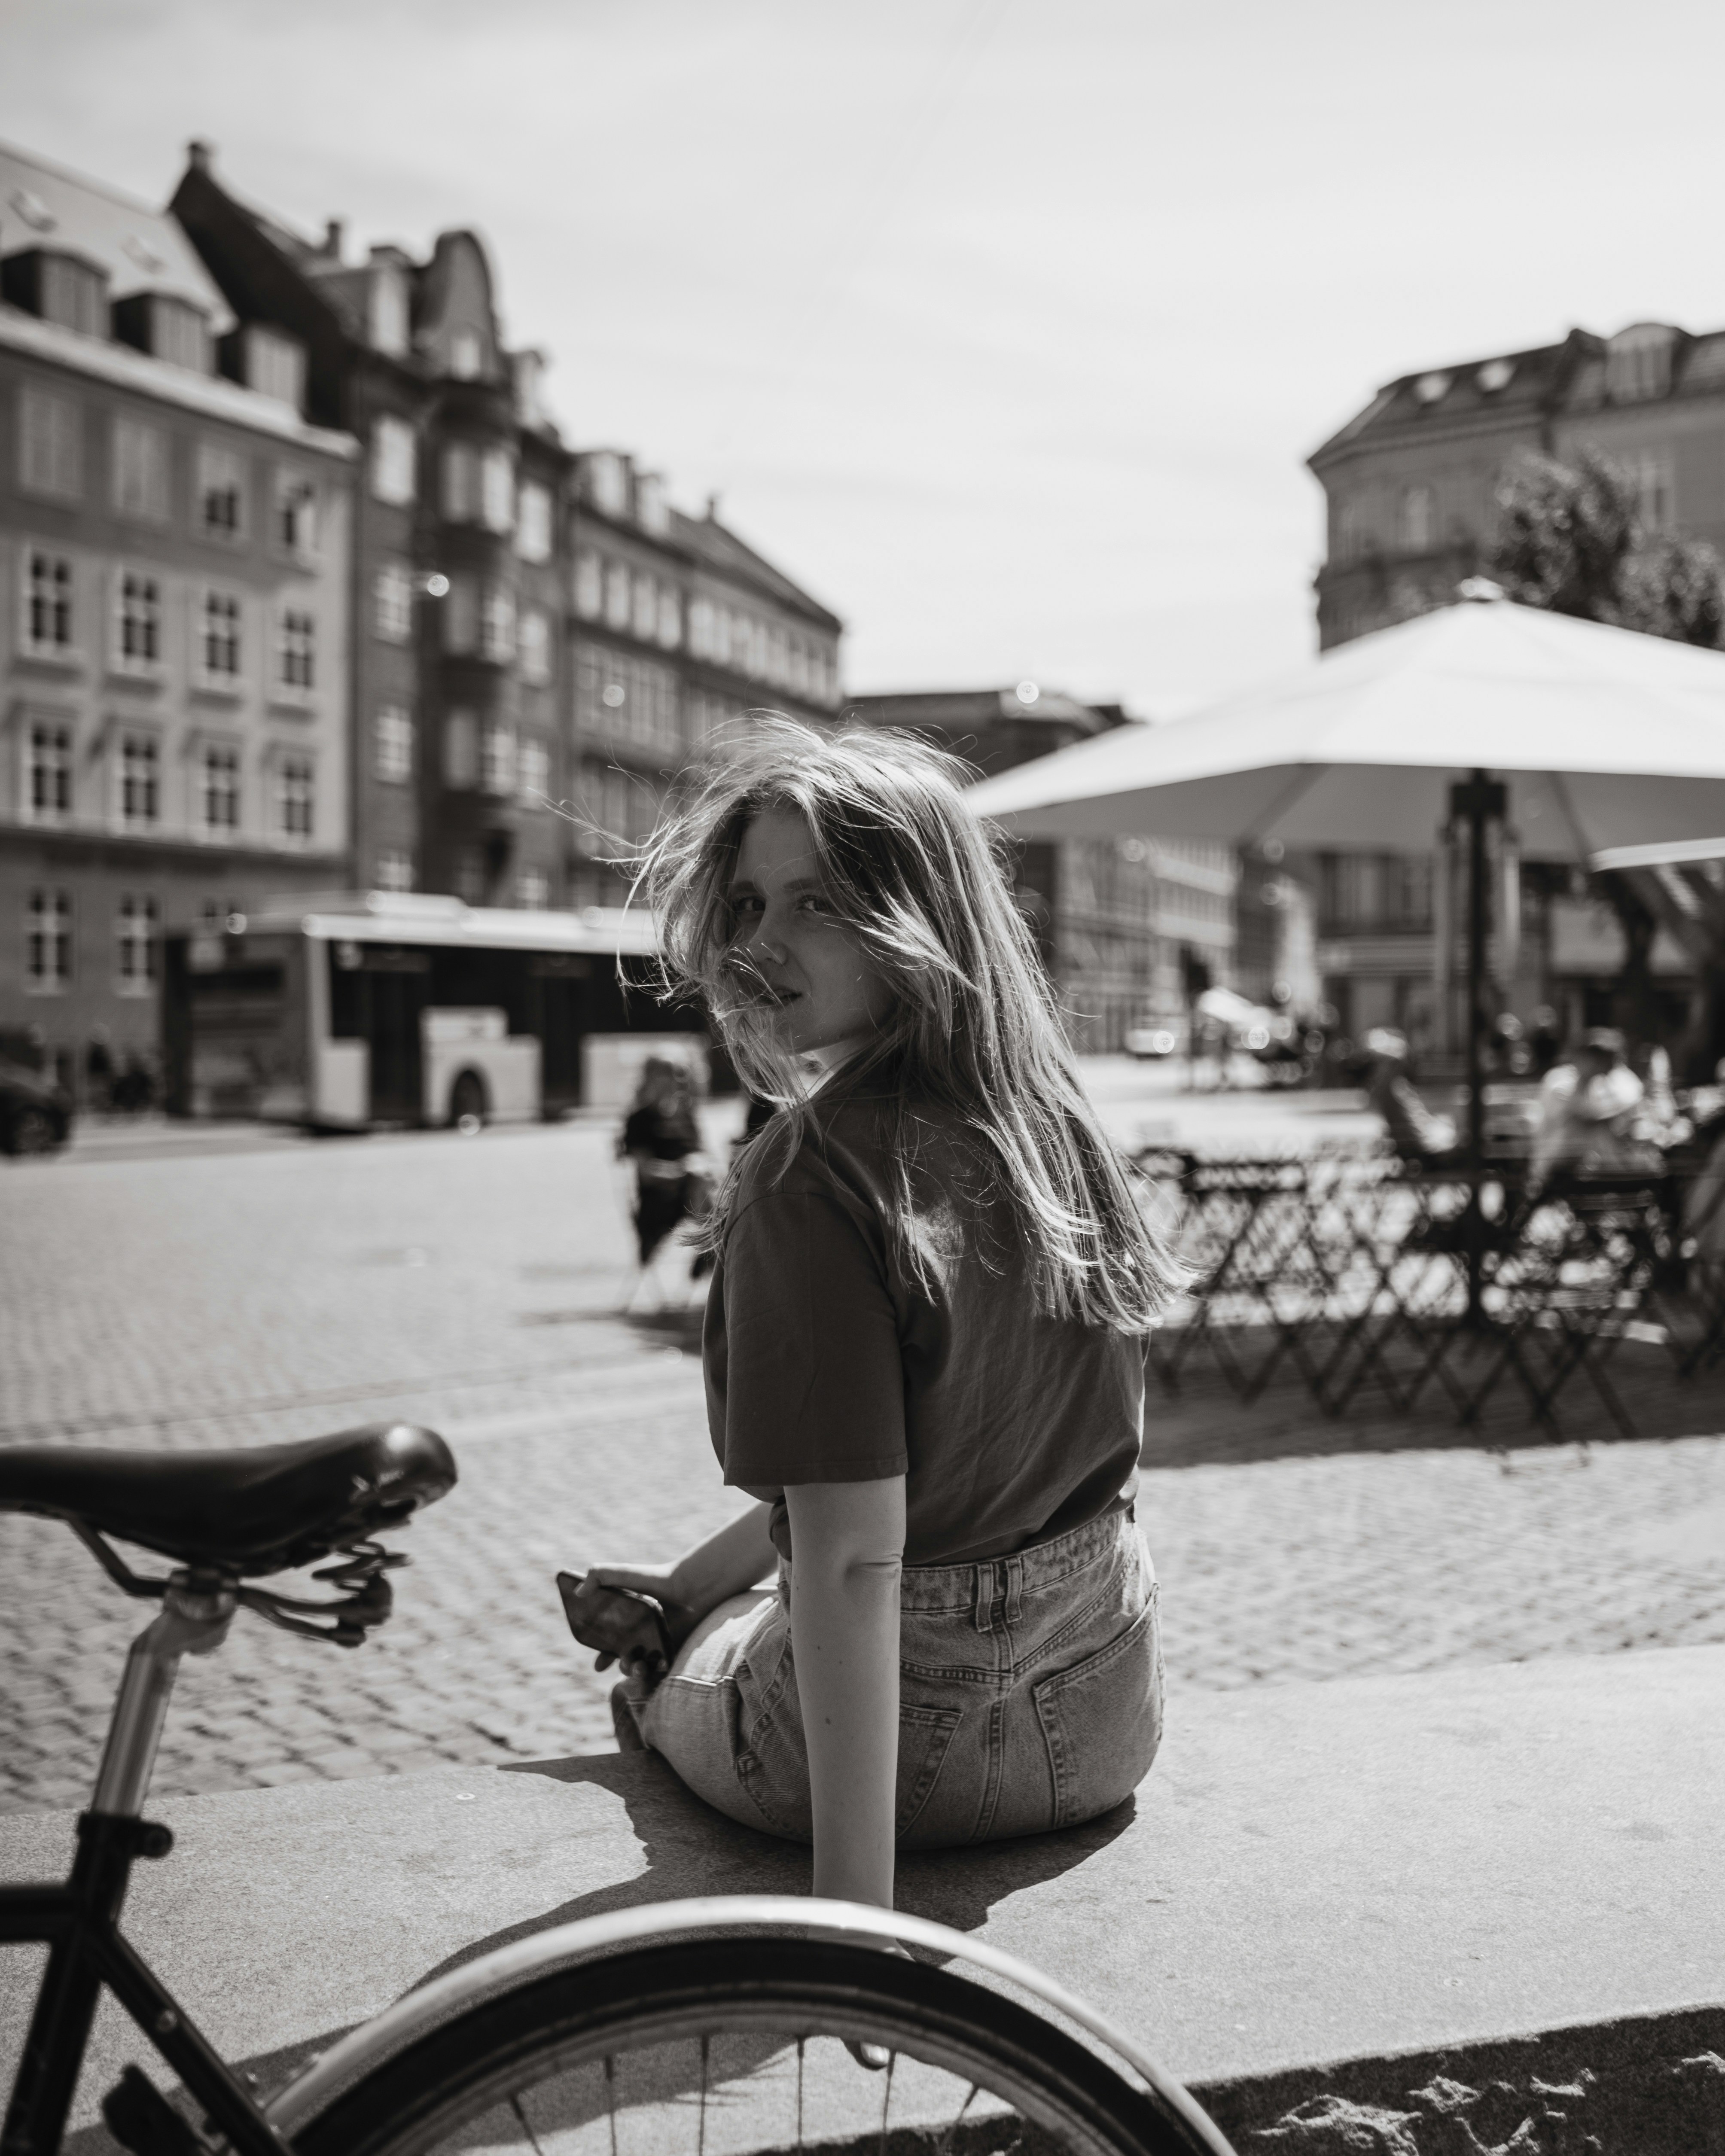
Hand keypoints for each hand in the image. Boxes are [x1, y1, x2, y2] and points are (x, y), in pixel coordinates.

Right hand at [558, 1567, 696, 1671]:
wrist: (687, 1586)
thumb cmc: (654, 1579)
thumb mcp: (622, 1573)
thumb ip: (598, 1575)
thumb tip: (578, 1592)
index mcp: (625, 1625)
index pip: (609, 1648)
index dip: (603, 1658)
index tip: (598, 1665)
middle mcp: (640, 1638)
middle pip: (626, 1662)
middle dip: (623, 1667)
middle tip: (627, 1661)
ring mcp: (657, 1647)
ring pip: (643, 1670)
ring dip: (637, 1673)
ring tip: (640, 1666)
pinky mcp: (672, 1653)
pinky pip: (663, 1672)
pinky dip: (658, 1673)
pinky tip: (657, 1665)